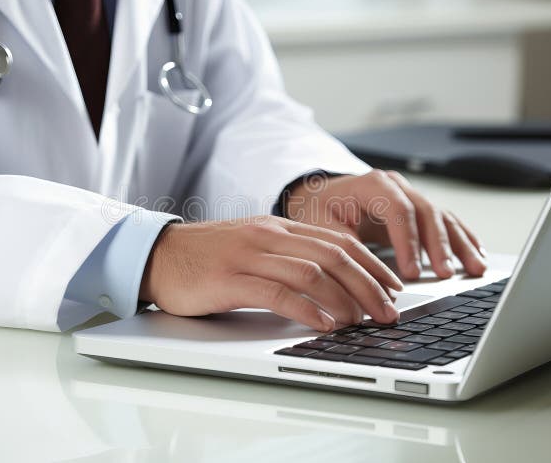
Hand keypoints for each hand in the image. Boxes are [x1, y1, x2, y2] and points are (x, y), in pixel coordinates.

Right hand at [139, 216, 403, 331]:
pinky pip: (277, 292)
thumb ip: (286, 259)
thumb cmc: (205, 258)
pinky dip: (306, 308)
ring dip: (345, 298)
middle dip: (368, 284)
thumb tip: (329, 286)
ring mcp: (248, 255)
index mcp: (277, 228)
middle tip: (389, 311)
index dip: (371, 264)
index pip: (337, 241)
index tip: (393, 286)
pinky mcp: (230, 278)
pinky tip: (324, 323)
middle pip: (333, 256)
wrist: (157, 255)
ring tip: (364, 321)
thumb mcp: (251, 248)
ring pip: (311, 272)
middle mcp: (268, 236)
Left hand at [285, 170, 486, 279]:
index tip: (410, 272)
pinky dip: (462, 239)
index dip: (407, 242)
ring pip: (441, 217)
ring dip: (458, 244)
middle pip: (425, 212)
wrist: (322, 196)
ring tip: (473, 269)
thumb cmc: (321, 211)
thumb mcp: (323, 228)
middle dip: (438, 246)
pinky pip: (446, 222)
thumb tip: (373, 287)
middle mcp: (396, 186)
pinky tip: (476, 256)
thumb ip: (348, 252)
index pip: (397, 210)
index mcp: (372, 184)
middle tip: (444, 274)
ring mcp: (411, 195)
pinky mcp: (418, 209)